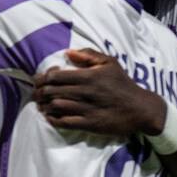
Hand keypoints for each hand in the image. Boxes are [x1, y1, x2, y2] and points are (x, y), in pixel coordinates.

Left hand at [32, 48, 165, 134]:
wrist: (140, 108)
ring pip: (56, 107)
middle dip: (39, 92)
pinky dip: (53, 120)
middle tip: (35, 93)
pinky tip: (49, 117)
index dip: (43, 78)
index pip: (56, 76)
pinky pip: (65, 123)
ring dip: (44, 106)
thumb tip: (67, 52)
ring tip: (40, 104)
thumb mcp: (110, 63)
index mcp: (89, 76)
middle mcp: (86, 92)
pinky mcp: (90, 124)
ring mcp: (87, 109)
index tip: (39, 79)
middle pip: (52, 91)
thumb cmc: (123, 84)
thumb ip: (88, 55)